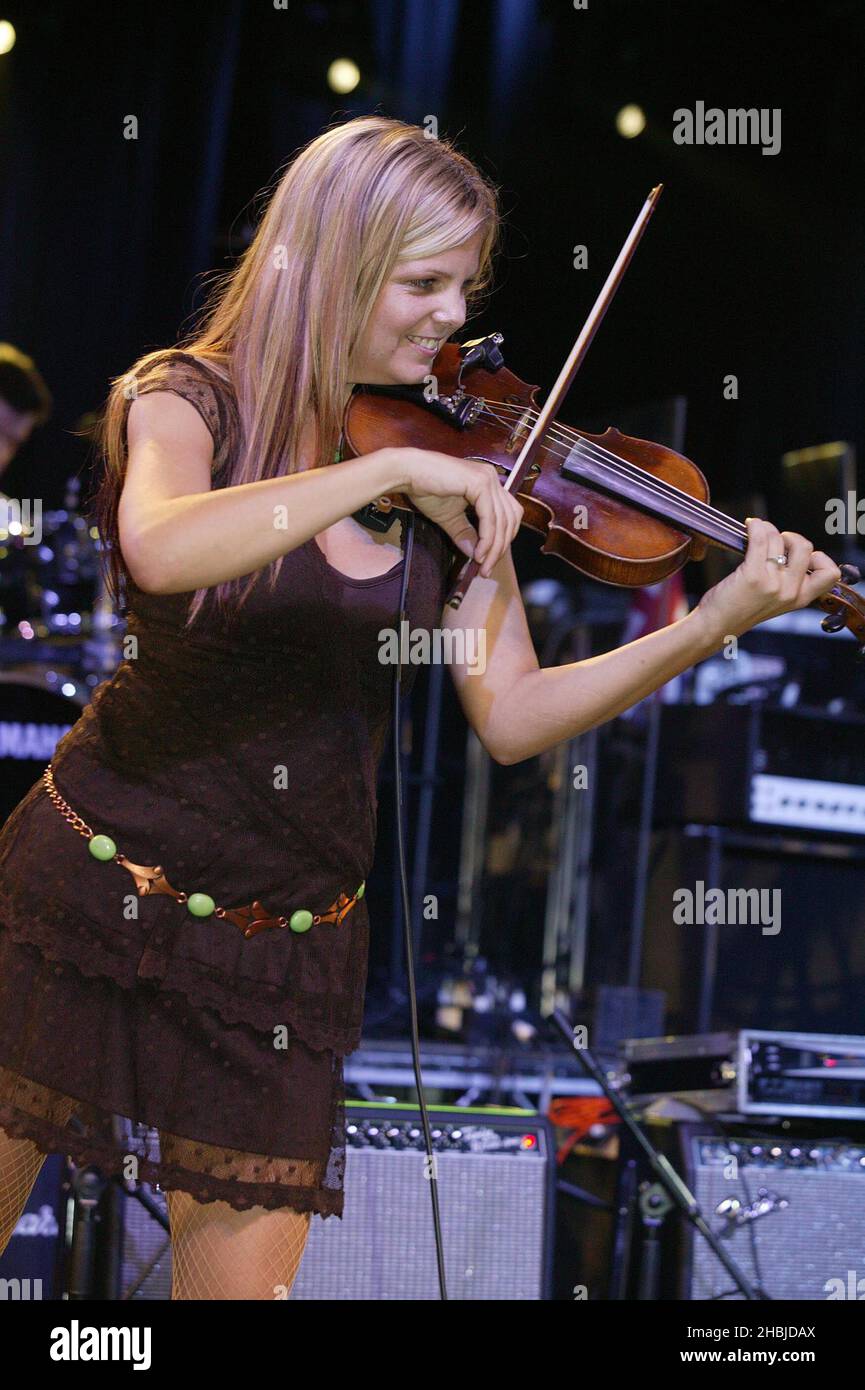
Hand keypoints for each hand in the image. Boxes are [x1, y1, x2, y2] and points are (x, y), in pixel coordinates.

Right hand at [395, 446, 522, 577]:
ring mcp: (488, 479)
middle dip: (501, 547)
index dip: (503, 540)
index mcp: (488, 484)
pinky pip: (490, 518)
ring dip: (494, 547)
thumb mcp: (450, 518)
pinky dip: (487, 538)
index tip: (489, 561)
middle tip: (486, 569)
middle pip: (511, 518)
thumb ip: (466, 534)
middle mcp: (492, 478)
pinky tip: (478, 553)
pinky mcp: (480, 483)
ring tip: (482, 564)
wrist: (407, 473)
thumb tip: (477, 555)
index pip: (508, 514)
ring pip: (502, 520)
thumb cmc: (425, 490)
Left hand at [696, 516, 841, 640]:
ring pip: (779, 539)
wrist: (715, 626)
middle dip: (791, 537)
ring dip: (767, 529)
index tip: (799, 556)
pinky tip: (749, 526)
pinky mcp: (753, 576)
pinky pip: (760, 538)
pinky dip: (756, 526)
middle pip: (806, 547)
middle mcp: (790, 592)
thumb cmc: (740, 610)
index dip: (819, 558)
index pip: (830, 574)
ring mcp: (773, 584)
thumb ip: (788, 581)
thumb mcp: (775, 601)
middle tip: (774, 542)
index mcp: (800, 599)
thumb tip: (789, 545)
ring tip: (755, 534)